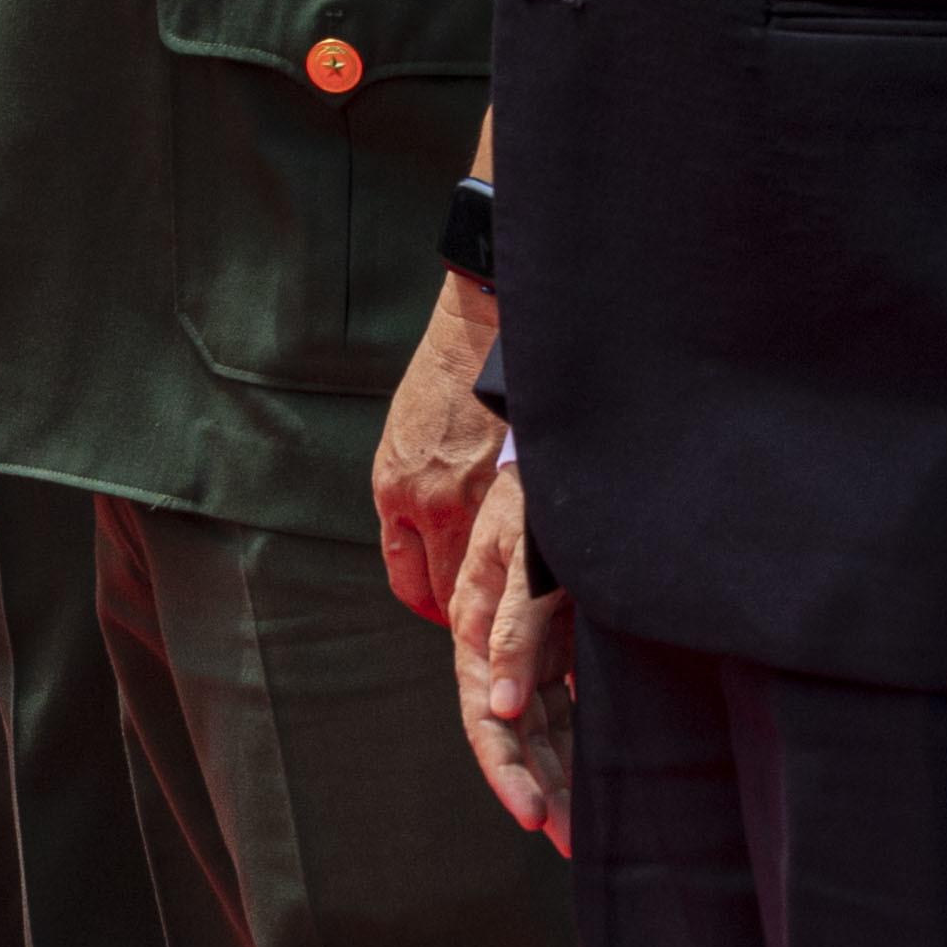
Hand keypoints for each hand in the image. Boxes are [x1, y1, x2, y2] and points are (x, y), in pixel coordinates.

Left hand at [374, 273, 505, 620]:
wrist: (479, 333)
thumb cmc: (443, 381)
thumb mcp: (404, 442)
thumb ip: (410, 495)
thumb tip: (431, 544)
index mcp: (395, 490)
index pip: (409, 581)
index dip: (434, 604)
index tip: (454, 611)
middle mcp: (429, 505)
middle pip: (447, 593)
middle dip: (469, 611)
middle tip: (496, 613)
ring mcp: (476, 498)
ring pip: (490, 583)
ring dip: (506, 595)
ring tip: (529, 599)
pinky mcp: (518, 486)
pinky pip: (525, 552)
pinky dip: (535, 570)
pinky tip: (551, 572)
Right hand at [452, 462, 574, 849]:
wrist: (568, 459)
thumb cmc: (535, 497)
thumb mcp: (521, 551)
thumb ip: (513, 625)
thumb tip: (501, 705)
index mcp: (476, 625)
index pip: (485, 715)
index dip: (504, 767)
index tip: (531, 815)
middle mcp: (498, 644)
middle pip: (512, 733)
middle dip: (536, 790)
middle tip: (568, 845)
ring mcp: (530, 645)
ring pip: (540, 728)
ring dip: (556, 778)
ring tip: (580, 833)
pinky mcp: (559, 641)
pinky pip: (565, 707)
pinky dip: (576, 745)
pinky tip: (595, 776)